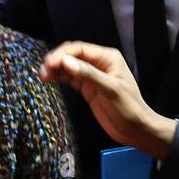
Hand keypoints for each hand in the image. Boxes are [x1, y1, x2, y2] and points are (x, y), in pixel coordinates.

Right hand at [39, 41, 177, 158]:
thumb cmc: (128, 108)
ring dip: (55, 69)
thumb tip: (66, 62)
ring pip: (68, 66)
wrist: (135, 129)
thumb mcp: (110, 90)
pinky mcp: (87, 87)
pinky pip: (70, 78)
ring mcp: (92, 75)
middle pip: (72, 55)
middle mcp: (99, 62)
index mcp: (107, 57)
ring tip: (42, 77)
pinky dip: (59, 78)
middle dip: (56, 60)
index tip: (48, 64)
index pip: (79, 49)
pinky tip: (49, 80)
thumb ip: (89, 75)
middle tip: (42, 72)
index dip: (62, 54)